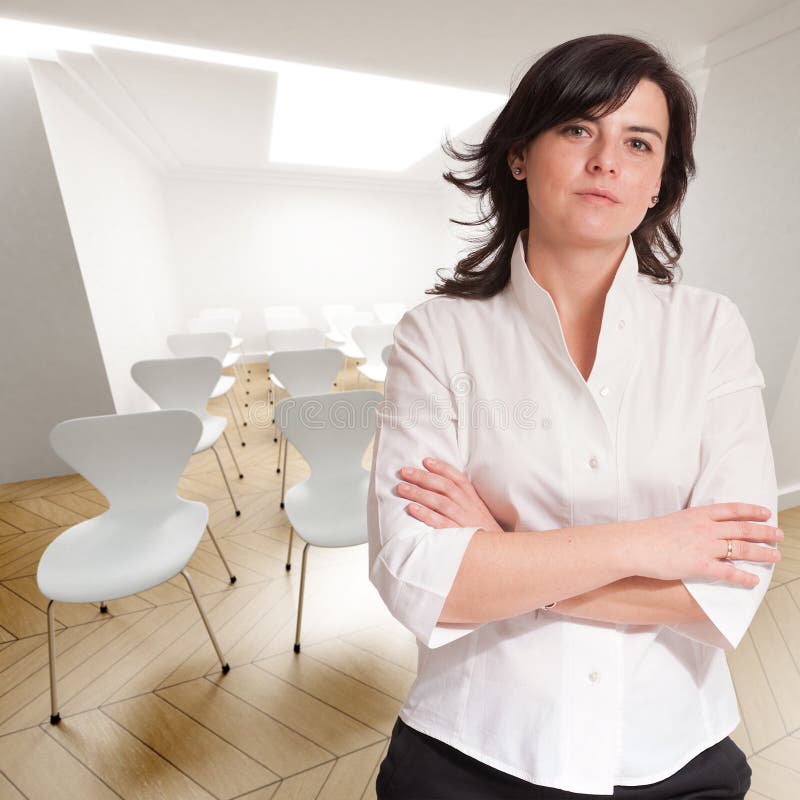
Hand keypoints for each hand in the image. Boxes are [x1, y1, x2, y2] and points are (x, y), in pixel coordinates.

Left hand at [395, 457, 502, 532]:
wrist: (500, 554)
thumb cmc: (484, 532)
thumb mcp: (478, 512)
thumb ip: (463, 500)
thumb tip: (441, 488)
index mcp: (473, 499)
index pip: (457, 478)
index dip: (442, 468)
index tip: (425, 461)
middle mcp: (468, 507)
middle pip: (444, 487)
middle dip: (423, 477)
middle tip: (405, 472)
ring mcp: (463, 521)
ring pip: (440, 502)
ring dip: (419, 493)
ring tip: (402, 488)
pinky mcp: (458, 536)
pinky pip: (440, 523)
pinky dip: (426, 515)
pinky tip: (412, 509)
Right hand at [631, 503, 782, 586]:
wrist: (635, 544)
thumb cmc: (648, 534)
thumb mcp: (674, 520)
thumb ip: (692, 524)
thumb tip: (700, 528)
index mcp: (699, 514)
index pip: (732, 510)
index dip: (752, 511)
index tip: (765, 513)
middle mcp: (706, 528)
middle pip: (743, 529)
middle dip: (764, 532)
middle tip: (778, 535)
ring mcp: (705, 546)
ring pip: (741, 549)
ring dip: (761, 553)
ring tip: (774, 557)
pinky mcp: (700, 565)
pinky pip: (728, 572)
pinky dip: (743, 577)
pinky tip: (753, 580)